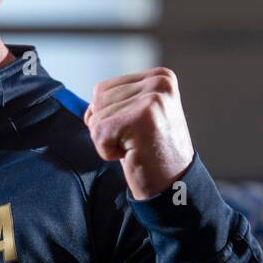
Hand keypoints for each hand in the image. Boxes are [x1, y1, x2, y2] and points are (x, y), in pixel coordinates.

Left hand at [83, 67, 194, 199]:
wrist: (173, 185)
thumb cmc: (152, 153)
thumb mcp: (138, 116)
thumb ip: (117, 102)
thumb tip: (89, 109)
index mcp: (160, 77)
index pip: (103, 89)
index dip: (108, 117)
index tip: (136, 132)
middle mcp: (159, 83)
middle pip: (97, 100)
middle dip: (107, 128)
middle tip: (136, 142)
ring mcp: (152, 99)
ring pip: (96, 117)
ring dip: (108, 140)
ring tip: (135, 147)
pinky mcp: (142, 118)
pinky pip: (98, 133)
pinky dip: (107, 151)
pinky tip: (132, 154)